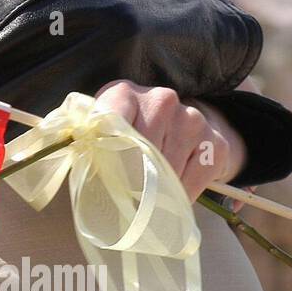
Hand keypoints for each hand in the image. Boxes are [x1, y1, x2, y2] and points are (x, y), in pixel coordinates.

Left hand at [94, 80, 245, 199]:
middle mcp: (161, 100)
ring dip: (154, 191)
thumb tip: (76, 167)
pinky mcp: (215, 143)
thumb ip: (87, 144)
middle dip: (128, 181)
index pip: (110, 123)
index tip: (103, 177)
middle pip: (139, 153)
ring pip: (166, 171)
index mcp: (123, 93)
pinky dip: (179, 196)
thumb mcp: (100, 132)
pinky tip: (170, 193)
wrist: (174, 127)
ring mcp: (191, 119)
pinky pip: (192, 182)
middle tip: (123, 196)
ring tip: (146, 193)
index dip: (104, 155)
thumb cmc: (125, 135)